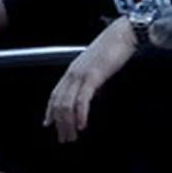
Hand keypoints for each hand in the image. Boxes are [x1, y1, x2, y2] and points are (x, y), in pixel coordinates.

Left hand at [46, 17, 138, 143]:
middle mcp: (72, 73)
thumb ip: (89, 75)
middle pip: (59, 103)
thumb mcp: (96, 63)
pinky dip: (80, 114)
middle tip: (64, 138)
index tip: (49, 124)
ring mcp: (81, 74)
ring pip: (67, 104)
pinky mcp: (92, 76)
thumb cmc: (114, 46)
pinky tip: (82, 125)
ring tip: (72, 135)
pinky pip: (82, 100)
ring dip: (68, 123)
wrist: (123, 34)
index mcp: (72, 69)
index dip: (50, 111)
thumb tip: (89, 89)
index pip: (55, 94)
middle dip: (60, 123)